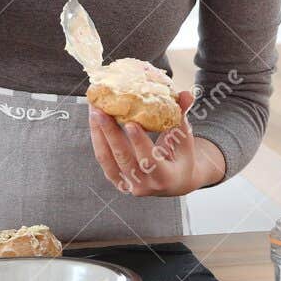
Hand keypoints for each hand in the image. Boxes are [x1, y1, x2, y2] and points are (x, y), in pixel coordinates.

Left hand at [89, 91, 220, 196]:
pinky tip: (94, 120)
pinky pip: (103, 158)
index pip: (150, 161)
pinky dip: (97, 138)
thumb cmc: (181, 157)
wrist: (175, 181)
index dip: (140, 143)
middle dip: (110, 133)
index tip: (131, 123)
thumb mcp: (185, 139)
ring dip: (98, 133)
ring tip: (94, 110)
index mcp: (165, 178)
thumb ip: (182, 116)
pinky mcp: (116, 178)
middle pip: (123, 158)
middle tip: (102, 111)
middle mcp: (144, 186)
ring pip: (107, 158)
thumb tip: (186, 94)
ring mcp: (128, 184)